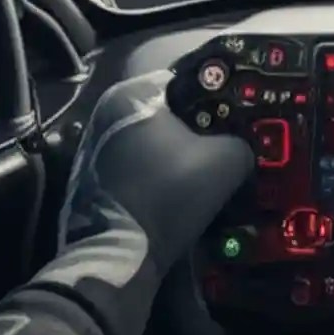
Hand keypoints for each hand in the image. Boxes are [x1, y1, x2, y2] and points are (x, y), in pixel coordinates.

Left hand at [30, 70, 253, 334]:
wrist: (121, 254)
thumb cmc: (170, 192)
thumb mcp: (227, 161)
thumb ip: (242, 141)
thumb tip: (241, 145)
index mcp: (131, 94)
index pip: (187, 80)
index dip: (219, 95)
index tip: (239, 114)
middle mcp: (105, 113)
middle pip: (168, 112)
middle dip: (197, 126)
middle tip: (227, 141)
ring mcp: (93, 147)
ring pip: (151, 140)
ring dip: (176, 152)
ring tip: (205, 168)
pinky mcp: (91, 178)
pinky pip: (137, 164)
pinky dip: (157, 171)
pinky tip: (179, 189)